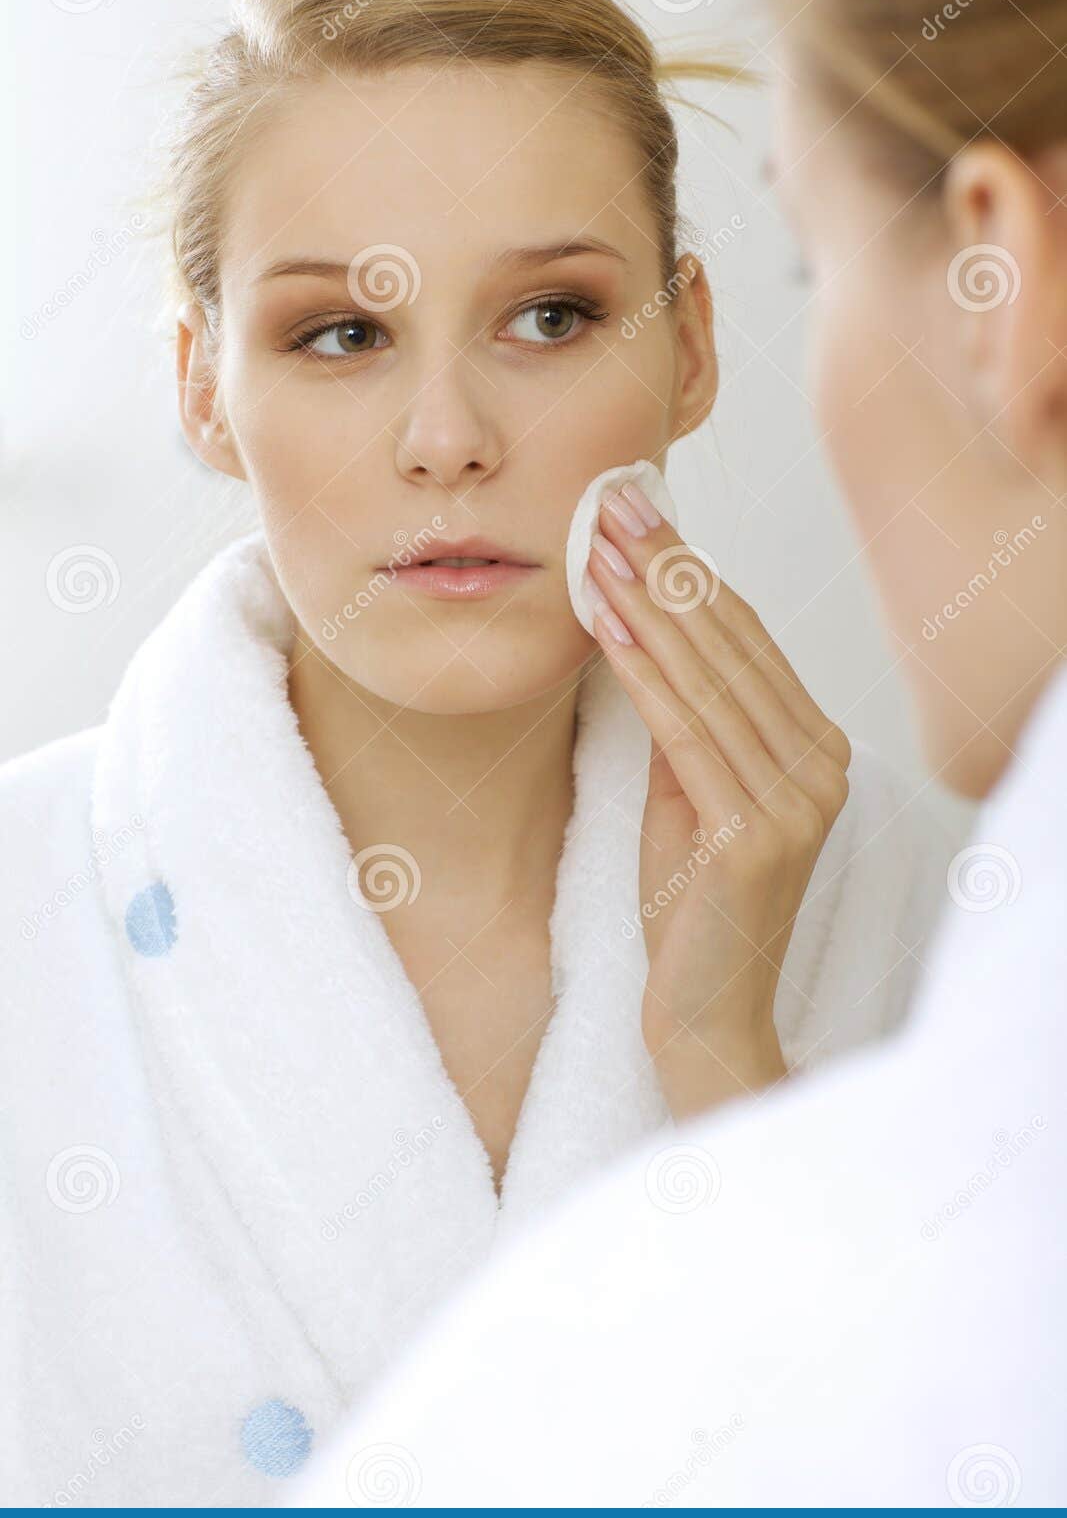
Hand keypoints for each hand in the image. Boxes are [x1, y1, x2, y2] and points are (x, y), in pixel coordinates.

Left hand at [586, 477, 851, 1121]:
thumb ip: (688, 725)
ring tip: (600, 544)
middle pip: (732, 645)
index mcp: (817, 749)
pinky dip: (645, 674)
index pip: (748, 639)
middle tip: (613, 501)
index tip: (639, 512)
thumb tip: (649, 636)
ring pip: (709, 679)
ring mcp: (797, 801)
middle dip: (668, 568)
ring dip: (649, 605)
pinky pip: (687, 735)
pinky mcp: (756, 836)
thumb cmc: (688, 907)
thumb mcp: (691, 796)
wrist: (705, 1016)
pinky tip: (610, 624)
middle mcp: (822, 767)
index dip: (692, 570)